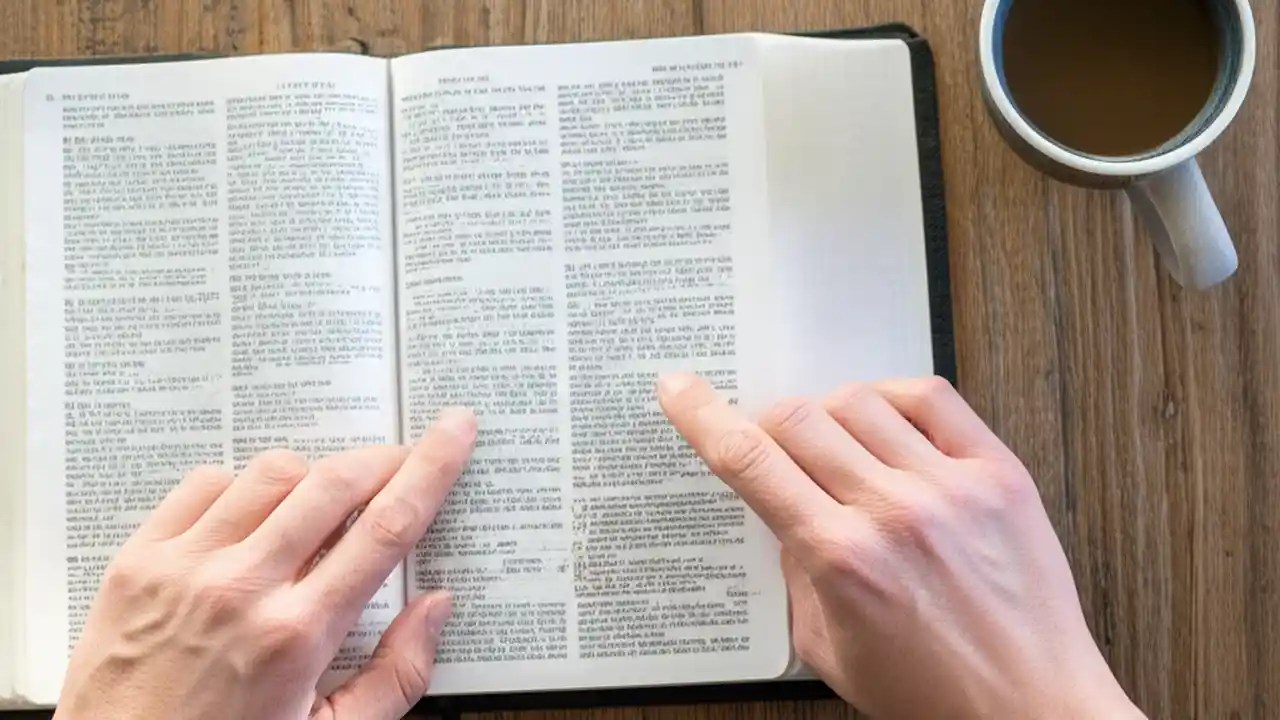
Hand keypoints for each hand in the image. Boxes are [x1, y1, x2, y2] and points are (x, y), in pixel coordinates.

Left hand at [55, 409, 476, 719]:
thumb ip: (396, 675)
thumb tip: (436, 605)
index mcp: (298, 635)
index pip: (385, 529)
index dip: (431, 469)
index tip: (454, 430)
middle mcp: (241, 590)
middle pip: (334, 484)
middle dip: (383, 458)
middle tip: (404, 458)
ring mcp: (183, 569)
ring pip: (271, 473)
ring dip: (314, 475)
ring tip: (326, 501)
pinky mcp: (136, 562)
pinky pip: (203, 485)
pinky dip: (241, 484)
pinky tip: (254, 512)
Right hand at [658, 375, 1143, 719]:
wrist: (1032, 709)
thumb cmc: (933, 693)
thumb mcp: (829, 650)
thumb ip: (794, 574)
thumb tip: (783, 514)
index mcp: (842, 559)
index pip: (750, 460)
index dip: (702, 415)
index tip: (680, 390)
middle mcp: (893, 511)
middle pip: (797, 418)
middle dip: (765, 421)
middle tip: (769, 441)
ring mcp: (950, 486)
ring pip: (858, 401)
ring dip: (828, 413)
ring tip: (835, 446)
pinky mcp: (998, 474)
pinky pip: (933, 398)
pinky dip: (894, 396)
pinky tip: (886, 419)